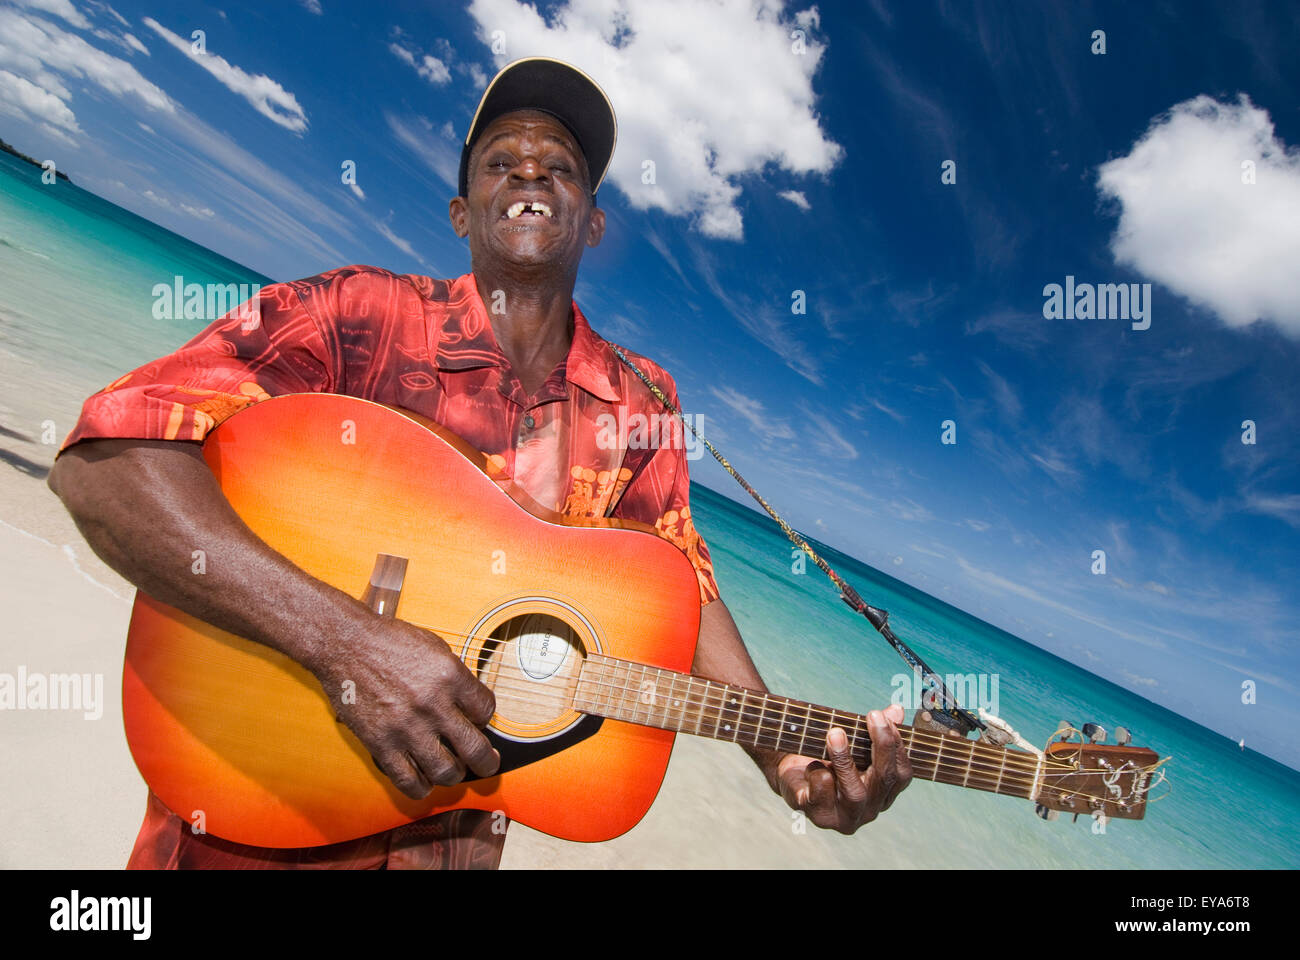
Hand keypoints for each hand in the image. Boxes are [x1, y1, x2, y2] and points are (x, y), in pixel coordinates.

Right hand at [311, 613, 499, 798]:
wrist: (344, 644)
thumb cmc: (389, 641)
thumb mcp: (434, 647)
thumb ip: (455, 677)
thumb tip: (470, 705)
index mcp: (450, 676)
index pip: (486, 710)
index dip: (485, 717)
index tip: (477, 719)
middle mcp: (433, 704)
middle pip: (475, 748)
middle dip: (487, 761)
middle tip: (488, 763)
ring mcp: (407, 727)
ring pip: (446, 771)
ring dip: (454, 774)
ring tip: (452, 769)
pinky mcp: (381, 743)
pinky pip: (409, 780)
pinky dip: (422, 787)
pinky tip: (424, 781)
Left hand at [774, 703, 911, 833]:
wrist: (791, 775)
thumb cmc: (829, 759)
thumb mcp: (852, 742)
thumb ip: (876, 729)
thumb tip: (897, 710)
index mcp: (883, 793)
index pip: (902, 773)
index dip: (896, 745)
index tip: (882, 717)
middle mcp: (870, 809)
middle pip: (884, 780)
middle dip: (881, 746)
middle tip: (872, 716)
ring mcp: (846, 817)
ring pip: (855, 793)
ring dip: (845, 759)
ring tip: (834, 734)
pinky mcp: (820, 815)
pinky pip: (822, 793)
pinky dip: (817, 773)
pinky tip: (810, 763)